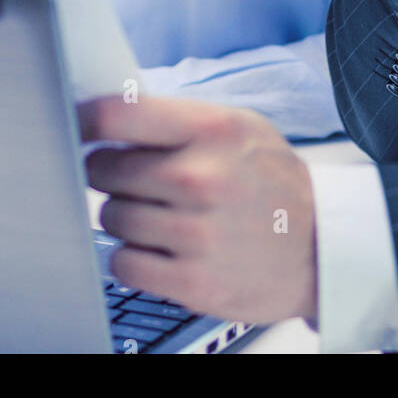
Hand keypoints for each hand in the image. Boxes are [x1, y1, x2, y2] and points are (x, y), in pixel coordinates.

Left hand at [79, 94, 317, 323]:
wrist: (322, 246)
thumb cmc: (272, 181)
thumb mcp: (237, 127)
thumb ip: (176, 121)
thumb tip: (106, 119)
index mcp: (212, 129)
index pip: (118, 116)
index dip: (85, 120)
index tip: (76, 128)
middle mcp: (201, 178)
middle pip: (104, 169)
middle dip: (110, 172)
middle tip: (136, 177)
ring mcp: (196, 233)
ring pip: (111, 217)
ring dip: (124, 215)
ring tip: (160, 214)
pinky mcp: (192, 282)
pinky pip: (123, 263)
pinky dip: (133, 256)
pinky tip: (160, 246)